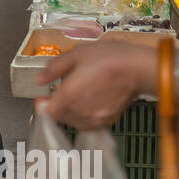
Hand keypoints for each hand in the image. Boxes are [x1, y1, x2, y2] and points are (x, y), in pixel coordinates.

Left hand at [37, 40, 156, 128]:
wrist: (138, 68)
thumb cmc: (110, 58)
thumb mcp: (76, 54)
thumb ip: (54, 68)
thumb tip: (40, 79)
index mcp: (69, 95)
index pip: (48, 112)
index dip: (43, 104)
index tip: (44, 96)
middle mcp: (81, 111)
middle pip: (60, 117)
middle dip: (58, 105)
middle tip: (64, 90)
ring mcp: (95, 118)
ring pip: (74, 121)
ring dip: (71, 111)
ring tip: (78, 95)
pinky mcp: (108, 121)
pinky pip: (89, 124)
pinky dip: (85, 116)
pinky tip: (90, 103)